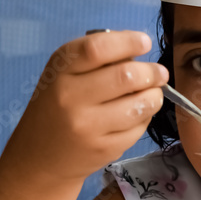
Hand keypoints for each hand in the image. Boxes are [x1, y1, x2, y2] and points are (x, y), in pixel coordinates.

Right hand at [3, 30, 167, 182]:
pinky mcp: (105, 148)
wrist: (40, 158)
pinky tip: (138, 115)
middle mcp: (71, 98)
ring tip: (153, 94)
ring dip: (154, 96)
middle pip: (125, 76)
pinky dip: (145, 118)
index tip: (145, 42)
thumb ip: (95, 60)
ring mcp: (89, 127)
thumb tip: (137, 53)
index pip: (97, 49)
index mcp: (60, 72)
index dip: (128, 42)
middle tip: (160, 73)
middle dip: (151, 72)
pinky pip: (138, 128)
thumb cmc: (56, 108)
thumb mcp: (62, 76)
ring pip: (139, 105)